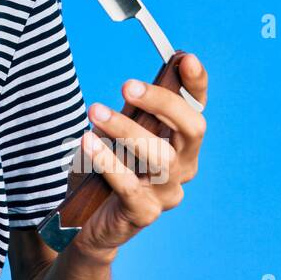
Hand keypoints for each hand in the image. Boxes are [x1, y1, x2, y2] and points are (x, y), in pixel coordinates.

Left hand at [68, 53, 207, 262]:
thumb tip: (136, 82)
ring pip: (159, 157)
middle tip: (127, 85)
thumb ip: (131, 112)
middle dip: (162, 102)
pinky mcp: (144, 214)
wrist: (83, 221)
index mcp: (180, 143)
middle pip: (191, 129)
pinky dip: (107, 161)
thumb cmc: (104, 169)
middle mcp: (183, 167)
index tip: (186, 58)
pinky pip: (129, 185)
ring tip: (95, 111)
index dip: (196, 84)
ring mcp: (167, 193)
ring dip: (126, 129)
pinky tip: (88, 144)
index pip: (197, 109)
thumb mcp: (118, 133)